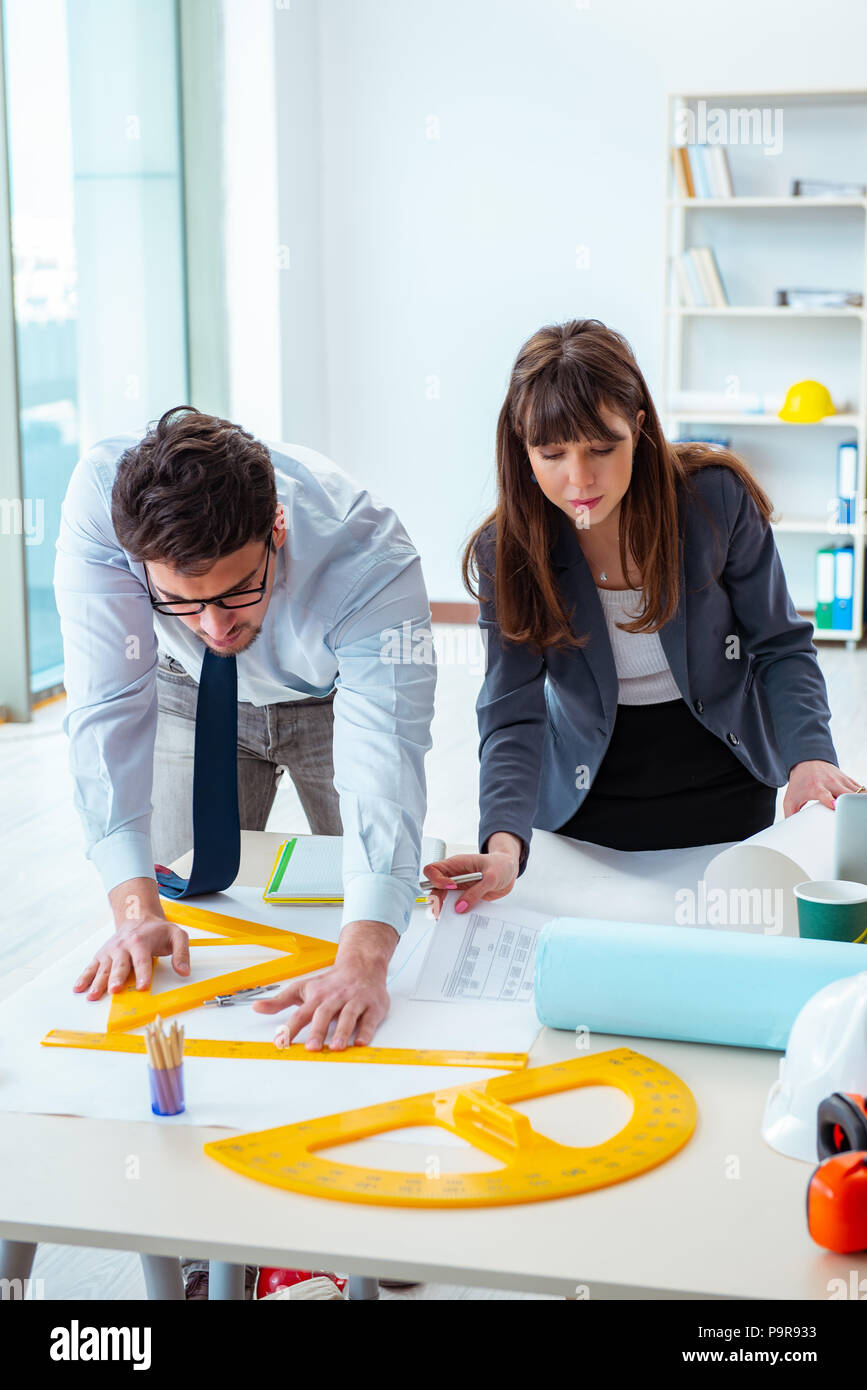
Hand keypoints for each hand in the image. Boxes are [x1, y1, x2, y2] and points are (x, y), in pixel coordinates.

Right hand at [74, 877, 189, 998]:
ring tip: (92, 995)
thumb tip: (184, 971)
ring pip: (104, 968)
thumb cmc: (157, 930)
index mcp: (141, 942)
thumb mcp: (177, 935)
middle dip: (117, 978)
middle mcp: (123, 946)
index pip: (143, 960)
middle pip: (120, 965)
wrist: (137, 917)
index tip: (142, 987)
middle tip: (115, 990)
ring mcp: (111, 951)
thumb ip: (182, 953)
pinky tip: (78, 988)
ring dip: (98, 982)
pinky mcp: (102, 955)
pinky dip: (84, 977)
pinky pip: (92, 967)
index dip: (143, 974)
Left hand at [252, 919, 397, 1050]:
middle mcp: (335, 997)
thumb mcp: (303, 988)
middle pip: (325, 1014)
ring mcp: (355, 1000)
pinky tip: (361, 1042)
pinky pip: (370, 1019)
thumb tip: (257, 1008)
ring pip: (349, 1016)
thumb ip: (280, 1001)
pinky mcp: (373, 1006)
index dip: (291, 1027)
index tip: (281, 1041)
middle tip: (312, 1048)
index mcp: (317, 995)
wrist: (362, 965)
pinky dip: (367, 1031)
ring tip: (337, 1047)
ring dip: (343, 1031)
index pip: (301, 1013)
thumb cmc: (330, 982)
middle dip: (318, 1031)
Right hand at [423, 834, 521, 920]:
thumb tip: (460, 907)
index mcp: (456, 864)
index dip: (436, 880)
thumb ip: (476, 892)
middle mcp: (454, 876)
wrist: (509, 871)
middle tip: (442, 912)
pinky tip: (462, 919)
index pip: (433, 870)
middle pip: (434, 888)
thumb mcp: (491, 877)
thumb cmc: (500, 865)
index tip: (451, 887)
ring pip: (443, 899)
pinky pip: (456, 907)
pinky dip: (457, 914)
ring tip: (450, 919)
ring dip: (444, 909)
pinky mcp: (466, 897)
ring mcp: (459, 888)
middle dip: (436, 900)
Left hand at [784, 760, 863, 815]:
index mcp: (816, 787)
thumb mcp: (790, 798)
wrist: (807, 761)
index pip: (824, 794)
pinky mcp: (848, 779)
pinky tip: (861, 806)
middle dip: (852, 804)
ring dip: (859, 802)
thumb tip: (790, 830)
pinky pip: (860, 789)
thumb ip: (790, 814)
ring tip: (860, 812)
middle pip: (846, 794)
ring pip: (857, 791)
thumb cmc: (799, 781)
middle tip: (855, 815)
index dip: (830, 800)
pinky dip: (862, 797)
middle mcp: (830, 782)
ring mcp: (841, 780)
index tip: (834, 806)